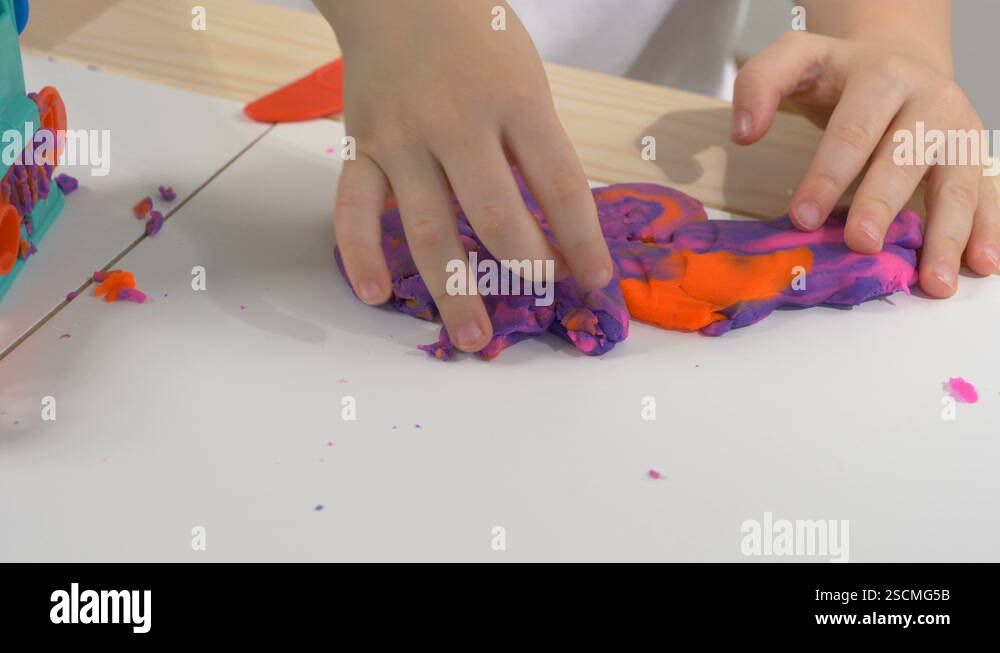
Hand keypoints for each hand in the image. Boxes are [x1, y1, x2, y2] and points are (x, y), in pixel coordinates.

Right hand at [319, 0, 612, 350]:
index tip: (596, 282)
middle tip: (539, 301)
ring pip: (430, 230)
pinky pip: (354, 210)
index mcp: (516, 101)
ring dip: (454, 291)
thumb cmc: (477, 37)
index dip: (583, 242)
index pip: (560, 186)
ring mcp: (403, 138)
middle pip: (497, 217)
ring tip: (472, 338)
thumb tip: (554, 230)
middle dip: (525, 270)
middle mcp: (458, 123)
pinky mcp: (360, 146)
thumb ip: (537, 149)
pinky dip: (360, 256)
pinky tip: (377, 296)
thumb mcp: (526, 79)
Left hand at [731, 31, 998, 296]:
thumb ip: (759, 84)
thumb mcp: (796, 60)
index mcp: (881, 76)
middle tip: (861, 244)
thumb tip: (742, 133)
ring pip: (957, 182)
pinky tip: (981, 264)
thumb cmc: (840, 75)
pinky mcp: (976, 155)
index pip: (852, 130)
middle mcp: (928, 100)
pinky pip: (988, 193)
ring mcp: (959, 129)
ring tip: (933, 282)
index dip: (827, 173)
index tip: (802, 217)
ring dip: (947, 234)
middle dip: (883, 203)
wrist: (901, 58)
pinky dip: (988, 230)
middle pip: (906, 156)